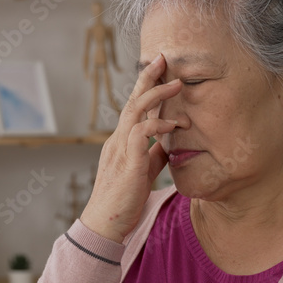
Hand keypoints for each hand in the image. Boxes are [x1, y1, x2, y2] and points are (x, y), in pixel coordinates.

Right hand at [79, 53, 181, 242]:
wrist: (105, 224)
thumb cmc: (123, 201)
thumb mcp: (143, 172)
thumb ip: (154, 155)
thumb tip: (168, 143)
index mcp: (120, 141)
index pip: (133, 107)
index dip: (145, 87)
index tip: (159, 69)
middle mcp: (117, 140)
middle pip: (132, 101)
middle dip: (148, 78)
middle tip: (163, 58)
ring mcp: (120, 150)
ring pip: (135, 111)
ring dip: (157, 95)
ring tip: (177, 83)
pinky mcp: (128, 163)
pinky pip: (142, 134)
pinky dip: (158, 125)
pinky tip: (173, 124)